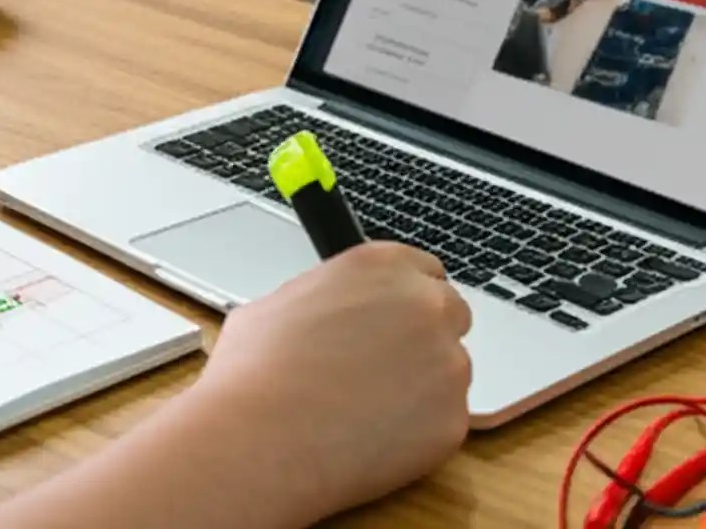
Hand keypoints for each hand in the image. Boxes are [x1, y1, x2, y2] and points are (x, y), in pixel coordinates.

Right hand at [197, 242, 472, 519]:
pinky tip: (371, 439)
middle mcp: (425, 305)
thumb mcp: (276, 306)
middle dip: (425, 340)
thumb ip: (322, 299)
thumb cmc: (253, 374)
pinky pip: (444, 423)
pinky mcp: (452, 419)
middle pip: (452, 316)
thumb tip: (325, 313)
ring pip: (450, 373)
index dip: (409, 299)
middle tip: (384, 369)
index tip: (396, 320)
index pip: (427, 271)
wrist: (257, 439)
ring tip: (364, 411)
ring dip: (421, 388)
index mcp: (383, 266)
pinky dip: (417, 434)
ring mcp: (447, 363)